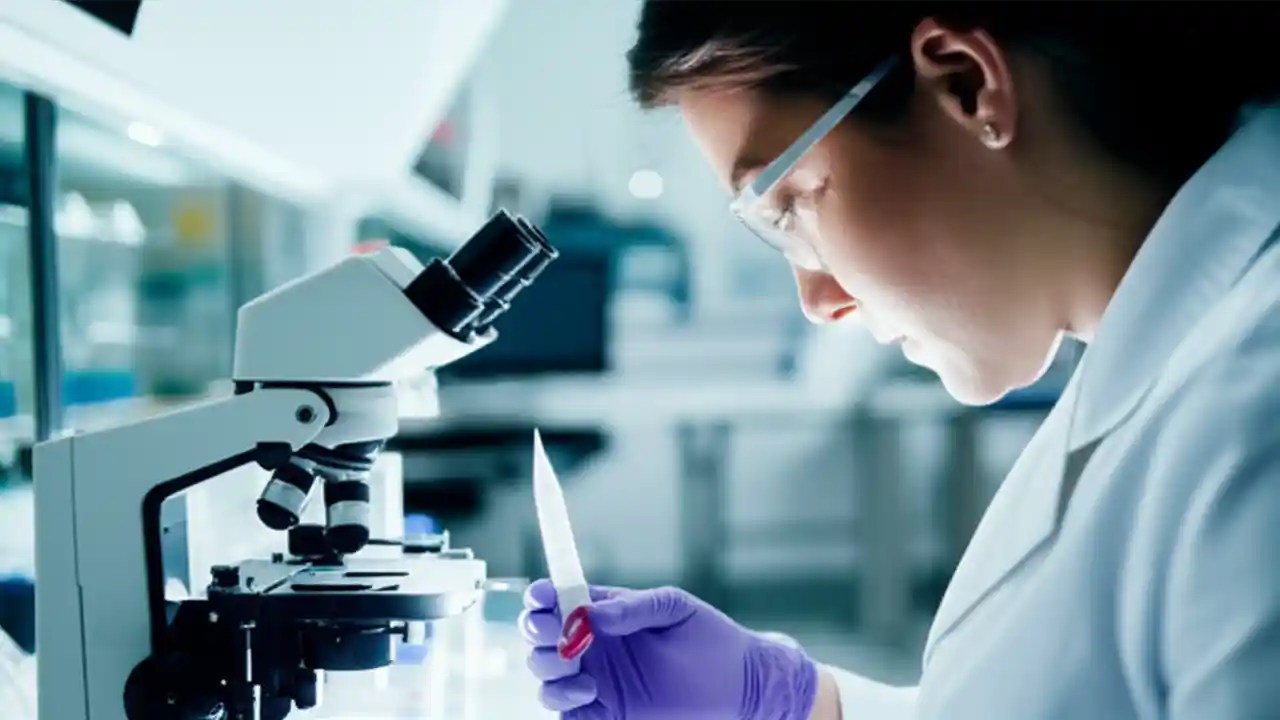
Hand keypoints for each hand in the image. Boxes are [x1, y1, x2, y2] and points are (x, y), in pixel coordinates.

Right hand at [518, 580, 817, 718]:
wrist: (738, 685)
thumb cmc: (709, 638)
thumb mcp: (673, 608)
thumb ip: (632, 608)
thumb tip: (589, 613)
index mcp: (604, 610)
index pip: (557, 599)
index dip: (541, 596)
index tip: (542, 596)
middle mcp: (592, 645)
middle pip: (540, 637)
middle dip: (538, 633)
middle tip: (560, 635)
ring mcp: (595, 681)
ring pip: (546, 676)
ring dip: (550, 671)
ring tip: (582, 674)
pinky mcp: (604, 714)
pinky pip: (567, 713)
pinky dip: (564, 703)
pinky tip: (589, 693)